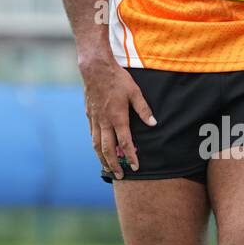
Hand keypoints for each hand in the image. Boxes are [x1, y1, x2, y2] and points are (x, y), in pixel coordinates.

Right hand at [78, 52, 155, 178]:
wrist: (95, 68)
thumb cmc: (117, 79)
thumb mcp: (135, 92)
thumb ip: (144, 109)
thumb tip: (153, 123)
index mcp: (118, 117)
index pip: (125, 143)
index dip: (131, 156)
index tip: (135, 167)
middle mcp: (105, 122)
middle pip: (108, 150)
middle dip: (114, 164)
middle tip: (120, 176)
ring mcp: (95, 119)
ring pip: (97, 145)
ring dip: (102, 159)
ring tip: (107, 169)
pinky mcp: (89, 115)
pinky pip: (92, 135)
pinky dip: (96, 146)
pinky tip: (99, 150)